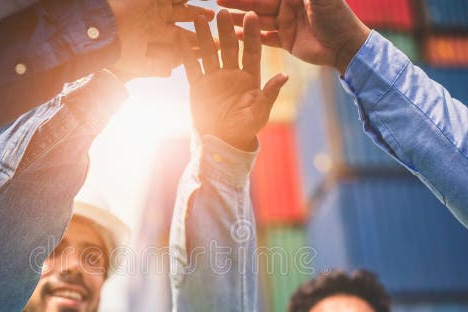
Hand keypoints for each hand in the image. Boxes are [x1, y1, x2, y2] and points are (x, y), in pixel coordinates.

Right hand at [108, 0, 213, 77]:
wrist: (98, 33)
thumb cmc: (116, 51)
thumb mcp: (138, 64)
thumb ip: (155, 67)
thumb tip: (171, 72)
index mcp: (159, 37)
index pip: (186, 40)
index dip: (201, 43)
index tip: (219, 47)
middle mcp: (159, 20)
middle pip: (188, 19)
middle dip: (204, 21)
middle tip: (221, 22)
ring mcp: (156, 6)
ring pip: (182, 3)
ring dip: (196, 3)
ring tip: (213, 6)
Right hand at [182, 10, 287, 149]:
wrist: (223, 143)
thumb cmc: (245, 129)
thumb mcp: (259, 112)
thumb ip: (269, 93)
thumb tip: (284, 76)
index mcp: (249, 77)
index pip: (251, 51)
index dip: (252, 34)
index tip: (251, 16)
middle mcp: (232, 74)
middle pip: (229, 47)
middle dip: (226, 30)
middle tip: (222, 12)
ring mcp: (215, 78)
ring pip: (209, 53)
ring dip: (204, 37)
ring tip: (200, 19)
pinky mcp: (199, 86)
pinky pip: (192, 68)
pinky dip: (187, 56)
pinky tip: (182, 40)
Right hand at [219, 0, 370, 74]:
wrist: (346, 46)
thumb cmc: (336, 15)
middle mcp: (288, 4)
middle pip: (258, 2)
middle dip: (237, 1)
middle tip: (216, 1)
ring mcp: (286, 22)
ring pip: (257, 19)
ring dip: (239, 18)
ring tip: (220, 18)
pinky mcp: (287, 40)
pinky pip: (265, 38)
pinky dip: (250, 38)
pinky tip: (234, 36)